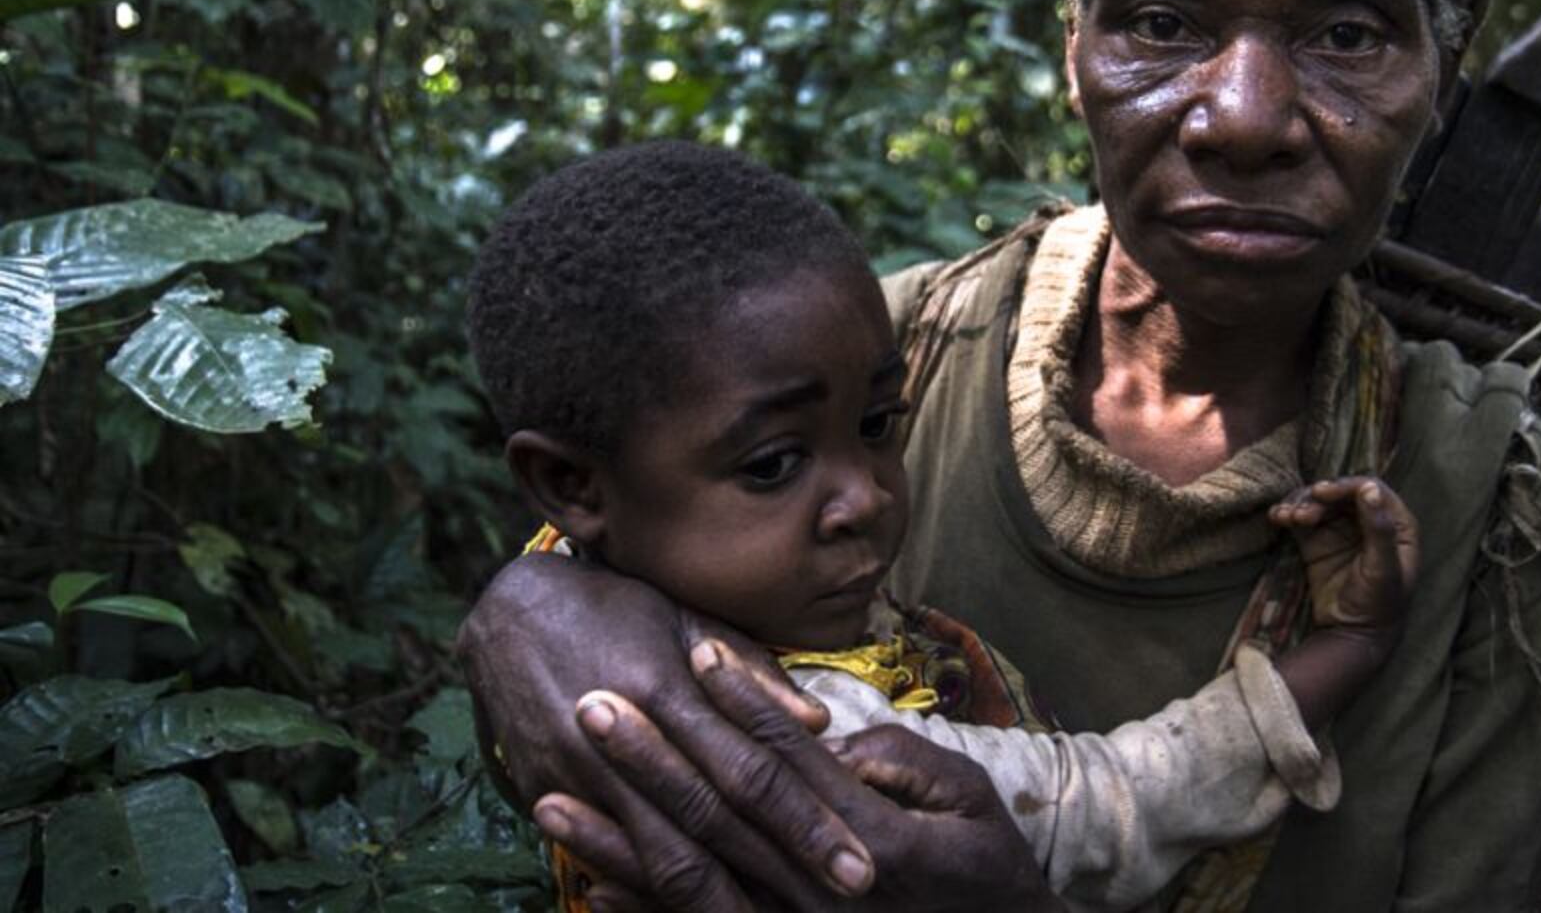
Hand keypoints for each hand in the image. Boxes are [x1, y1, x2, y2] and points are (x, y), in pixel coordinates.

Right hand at [456, 553, 873, 909]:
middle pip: (716, 822)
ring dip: (724, 896)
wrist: (505, 612)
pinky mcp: (547, 795)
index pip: (750, 768)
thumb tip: (819, 721)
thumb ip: (751, 674)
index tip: (858, 853)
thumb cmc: (614, 606)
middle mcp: (625, 735)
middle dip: (784, 864)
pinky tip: (698, 911)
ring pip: (661, 855)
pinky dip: (650, 892)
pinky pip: (608, 858)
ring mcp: (579, 774)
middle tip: (850, 892)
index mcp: (666, 687)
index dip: (807, 817)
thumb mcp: (684, 617)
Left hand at [544, 638, 1059, 911]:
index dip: (739, 703)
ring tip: (551, 795)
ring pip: (688, 881)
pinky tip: (587, 884)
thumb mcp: (972, 802)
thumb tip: (829, 740)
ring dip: (615, 838)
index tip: (694, 651)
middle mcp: (818, 892)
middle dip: (650, 756)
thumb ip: (903, 763)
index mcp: (872, 839)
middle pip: (719, 813)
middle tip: (592, 703)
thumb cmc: (989, 873)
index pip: (785, 760)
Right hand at [1269, 477, 1420, 634]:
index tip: (1322, 493)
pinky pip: (1302, 519)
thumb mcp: (1383, 568)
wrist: (1352, 636)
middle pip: (1340, 494)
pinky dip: (1288, 514)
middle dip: (1318, 498)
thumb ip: (1379, 528)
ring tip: (1286, 517)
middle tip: (1302, 514)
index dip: (1345, 487)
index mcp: (1395, 524)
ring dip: (1300, 504)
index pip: (1370, 490)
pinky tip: (1277, 518)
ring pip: (1318, 502)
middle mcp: (1367, 522)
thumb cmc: (1379, 605)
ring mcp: (1341, 530)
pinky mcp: (1318, 542)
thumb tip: (1369, 488)